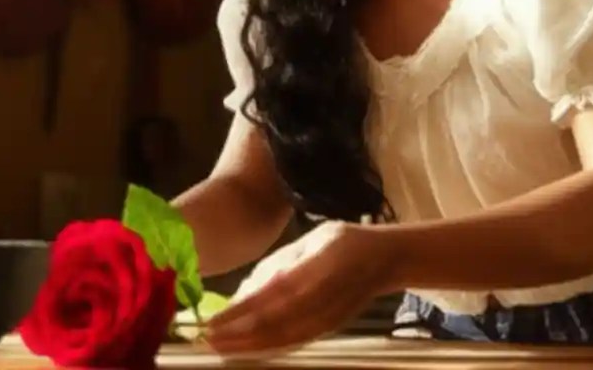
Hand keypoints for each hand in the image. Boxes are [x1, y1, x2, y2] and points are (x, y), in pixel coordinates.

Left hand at [204, 221, 397, 354]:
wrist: (386, 260)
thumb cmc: (343, 242)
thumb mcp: (309, 241)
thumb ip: (277, 266)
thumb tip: (243, 294)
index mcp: (318, 265)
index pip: (272, 294)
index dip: (242, 312)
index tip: (214, 320)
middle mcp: (324, 295)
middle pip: (276, 323)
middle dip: (238, 336)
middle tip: (207, 340)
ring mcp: (329, 317)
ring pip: (284, 339)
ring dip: (250, 347)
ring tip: (221, 348)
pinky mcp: (330, 329)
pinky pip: (295, 342)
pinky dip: (269, 349)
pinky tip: (248, 351)